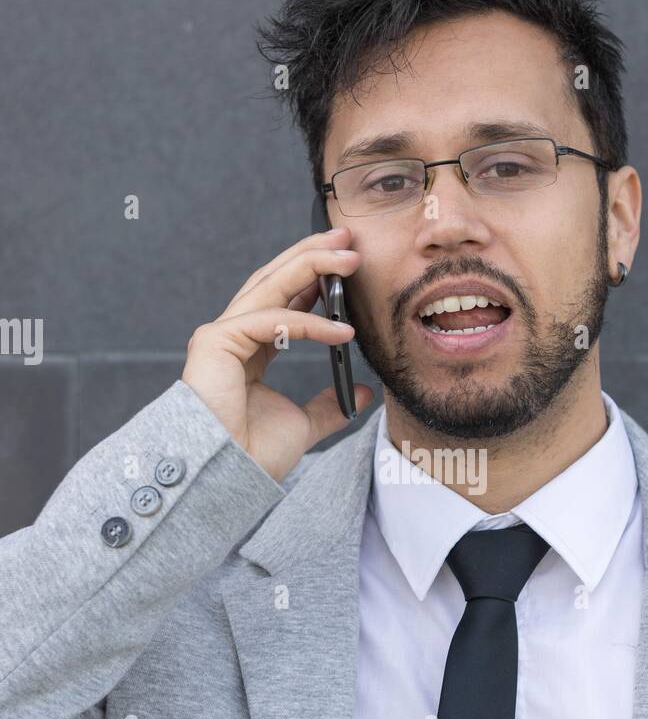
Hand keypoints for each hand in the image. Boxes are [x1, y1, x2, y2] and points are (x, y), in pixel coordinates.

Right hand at [181, 226, 374, 481]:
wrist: (226, 479)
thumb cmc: (252, 455)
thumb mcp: (304, 424)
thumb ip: (328, 405)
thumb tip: (360, 392)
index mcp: (249, 350)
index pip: (284, 300)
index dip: (315, 278)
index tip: (348, 265)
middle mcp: (232, 336)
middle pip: (276, 281)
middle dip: (313, 255)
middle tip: (348, 240)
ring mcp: (221, 335)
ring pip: (271, 287)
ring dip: (313, 265)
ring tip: (350, 256)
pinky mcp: (216, 342)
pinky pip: (273, 322)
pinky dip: (311, 323)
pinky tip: (344, 330)